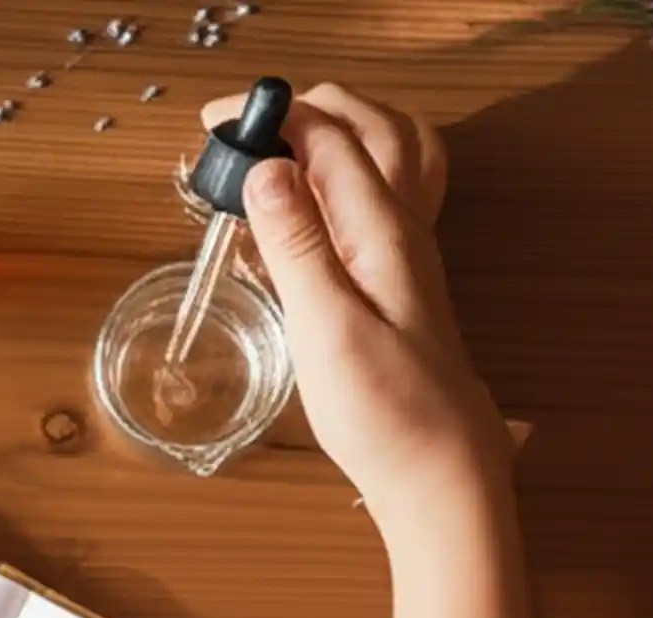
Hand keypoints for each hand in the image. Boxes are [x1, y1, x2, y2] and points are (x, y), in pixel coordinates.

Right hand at [203, 83, 514, 515]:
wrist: (440, 473)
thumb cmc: (383, 411)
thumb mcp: (327, 327)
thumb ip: (297, 244)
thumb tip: (266, 166)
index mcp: (382, 228)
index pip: (329, 135)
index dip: (271, 115)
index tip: (211, 124)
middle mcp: (403, 225)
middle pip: (371, 125)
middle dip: (306, 108)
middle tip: (243, 131)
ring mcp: (408, 250)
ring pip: (389, 154)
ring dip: (337, 131)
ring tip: (281, 148)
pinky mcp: (400, 279)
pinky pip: (383, 197)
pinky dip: (347, 177)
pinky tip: (307, 210)